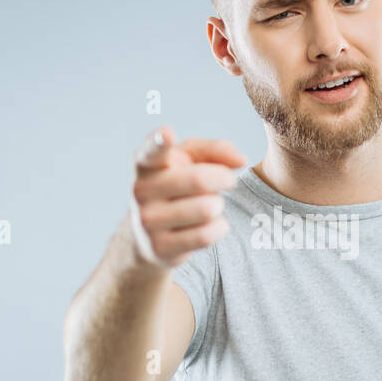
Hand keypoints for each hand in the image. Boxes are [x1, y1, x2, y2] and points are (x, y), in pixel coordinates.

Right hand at [129, 126, 246, 268]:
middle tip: (229, 180)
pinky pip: (206, 235)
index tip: (167, 133)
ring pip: (206, 209)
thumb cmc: (176, 185)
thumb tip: (241, 160)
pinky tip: (212, 225)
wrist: (149, 235)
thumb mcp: (190, 160)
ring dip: (218, 205)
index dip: (159, 141)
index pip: (152, 151)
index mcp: (146, 163)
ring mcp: (147, 221)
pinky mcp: (160, 247)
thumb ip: (215, 150)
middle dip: (224, 179)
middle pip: (198, 180)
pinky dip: (219, 228)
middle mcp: (140, 190)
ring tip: (210, 205)